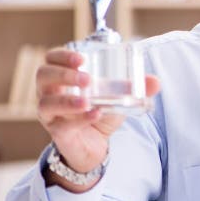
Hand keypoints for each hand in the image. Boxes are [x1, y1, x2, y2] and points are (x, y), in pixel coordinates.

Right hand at [37, 48, 159, 174]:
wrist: (96, 144)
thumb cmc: (100, 112)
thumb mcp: (118, 97)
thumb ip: (136, 87)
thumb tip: (156, 81)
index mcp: (63, 77)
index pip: (52, 58)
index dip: (63, 55)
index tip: (81, 58)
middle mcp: (51, 92)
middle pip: (44, 76)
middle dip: (64, 75)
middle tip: (87, 79)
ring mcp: (51, 113)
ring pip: (46, 103)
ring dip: (67, 101)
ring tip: (87, 102)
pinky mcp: (58, 132)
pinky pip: (63, 125)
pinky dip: (80, 120)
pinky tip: (95, 115)